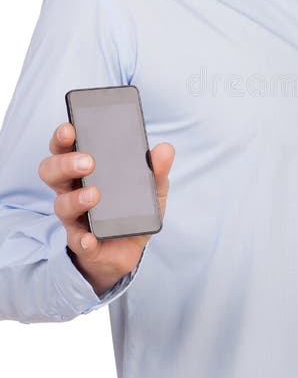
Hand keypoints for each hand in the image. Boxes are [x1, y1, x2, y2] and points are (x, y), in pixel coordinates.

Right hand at [38, 122, 175, 294]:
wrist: (128, 249)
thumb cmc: (131, 208)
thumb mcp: (150, 187)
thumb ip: (156, 169)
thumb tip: (165, 149)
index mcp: (84, 170)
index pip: (65, 148)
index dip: (62, 138)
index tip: (70, 128)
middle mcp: (72, 190)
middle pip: (52, 171)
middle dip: (65, 163)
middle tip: (87, 162)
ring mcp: (75, 217)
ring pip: (61, 204)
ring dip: (76, 199)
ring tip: (94, 194)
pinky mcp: (83, 242)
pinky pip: (77, 241)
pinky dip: (83, 239)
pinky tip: (90, 238)